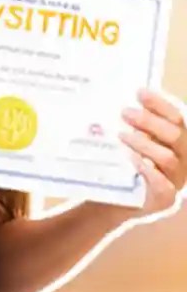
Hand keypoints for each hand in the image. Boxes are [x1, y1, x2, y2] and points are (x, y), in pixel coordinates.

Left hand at [119, 88, 186, 220]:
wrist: (110, 199)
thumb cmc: (122, 164)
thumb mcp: (128, 140)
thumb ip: (132, 124)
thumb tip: (122, 99)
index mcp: (176, 143)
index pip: (177, 119)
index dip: (160, 104)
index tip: (139, 92)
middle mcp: (182, 160)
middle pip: (176, 136)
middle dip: (150, 121)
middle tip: (125, 113)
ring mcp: (175, 180)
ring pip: (169, 158)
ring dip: (145, 143)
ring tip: (121, 135)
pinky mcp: (164, 198)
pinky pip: (161, 183)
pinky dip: (146, 168)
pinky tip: (130, 159)